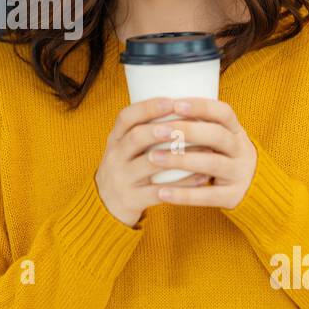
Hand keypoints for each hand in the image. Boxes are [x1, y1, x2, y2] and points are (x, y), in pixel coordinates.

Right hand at [95, 97, 213, 226]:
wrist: (105, 206)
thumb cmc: (125, 169)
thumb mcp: (124, 148)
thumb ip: (144, 130)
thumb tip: (185, 106)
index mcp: (115, 139)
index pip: (126, 117)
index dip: (148, 107)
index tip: (171, 101)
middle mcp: (115, 156)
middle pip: (135, 137)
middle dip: (160, 129)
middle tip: (183, 124)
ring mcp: (122, 179)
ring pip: (149, 164)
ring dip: (178, 156)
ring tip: (203, 149)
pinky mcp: (132, 199)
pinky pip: (159, 192)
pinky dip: (182, 184)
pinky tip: (201, 178)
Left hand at [147, 97, 257, 209]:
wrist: (252, 187)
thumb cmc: (221, 155)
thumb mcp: (219, 136)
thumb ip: (197, 124)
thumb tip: (156, 104)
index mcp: (236, 130)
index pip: (224, 113)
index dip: (201, 107)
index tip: (176, 104)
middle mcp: (241, 150)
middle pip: (218, 136)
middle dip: (187, 131)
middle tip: (157, 130)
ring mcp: (238, 173)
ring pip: (212, 164)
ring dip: (181, 160)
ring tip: (153, 157)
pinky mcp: (232, 196)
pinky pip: (208, 196)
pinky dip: (184, 195)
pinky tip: (161, 193)